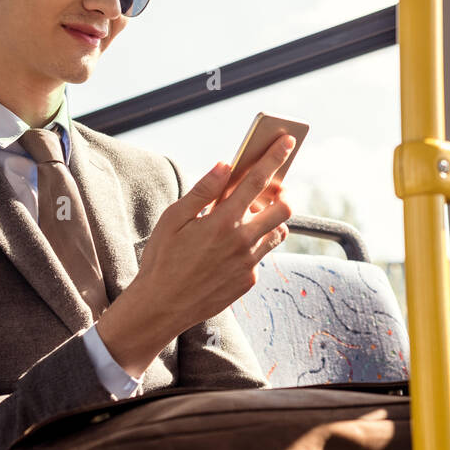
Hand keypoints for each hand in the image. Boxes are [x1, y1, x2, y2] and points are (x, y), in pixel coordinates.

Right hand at [96, 135, 296, 376]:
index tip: (288, 140)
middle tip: (269, 191)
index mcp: (222, 221)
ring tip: (248, 218)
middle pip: (284, 209)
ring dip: (269, 221)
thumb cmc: (162, 259)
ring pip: (278, 233)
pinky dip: (252, 246)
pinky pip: (261, 256)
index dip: (275, 157)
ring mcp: (248, 263)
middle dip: (282, 194)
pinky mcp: (248, 281)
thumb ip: (202, 191)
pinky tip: (230, 248)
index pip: (257, 181)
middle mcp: (242, 242)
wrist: (160, 308)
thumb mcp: (173, 220)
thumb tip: (225, 165)